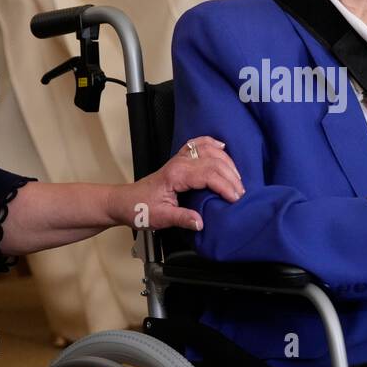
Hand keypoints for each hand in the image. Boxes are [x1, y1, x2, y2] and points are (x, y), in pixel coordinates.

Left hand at [111, 136, 242, 230]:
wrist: (125, 201)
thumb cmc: (140, 209)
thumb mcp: (160, 218)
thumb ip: (182, 219)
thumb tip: (201, 222)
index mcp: (176, 175)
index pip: (208, 175)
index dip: (225, 186)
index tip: (235, 199)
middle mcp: (180, 162)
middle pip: (214, 161)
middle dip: (231, 176)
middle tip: (241, 193)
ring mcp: (180, 158)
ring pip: (210, 150)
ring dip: (227, 162)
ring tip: (238, 179)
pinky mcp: (179, 159)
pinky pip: (198, 144)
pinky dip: (212, 143)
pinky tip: (222, 147)